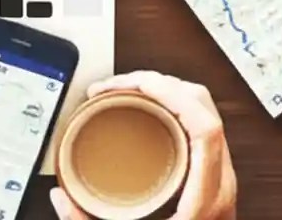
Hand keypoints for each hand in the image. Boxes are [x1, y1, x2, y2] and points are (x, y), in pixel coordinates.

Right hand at [50, 71, 237, 219]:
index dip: (172, 94)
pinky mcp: (212, 176)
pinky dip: (171, 109)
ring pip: (204, 111)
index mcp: (208, 195)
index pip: (204, 126)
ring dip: (166, 91)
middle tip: (115, 85)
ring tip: (125, 91)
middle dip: (159, 83)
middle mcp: (220, 179)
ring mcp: (220, 176)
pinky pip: (198, 125)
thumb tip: (60, 198)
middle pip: (204, 106)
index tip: (135, 84)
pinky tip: (144, 113)